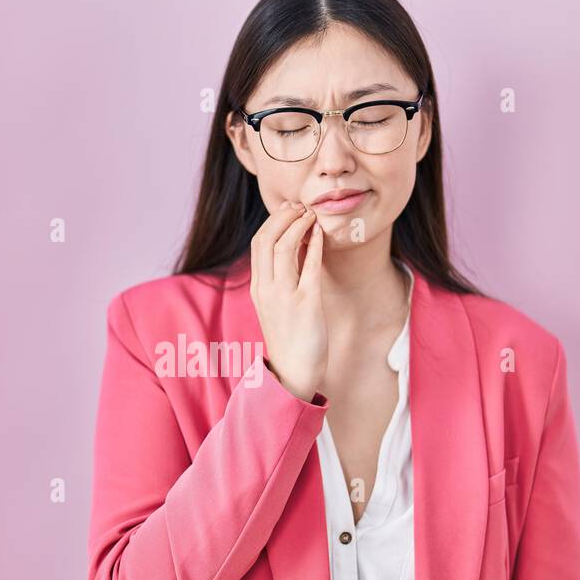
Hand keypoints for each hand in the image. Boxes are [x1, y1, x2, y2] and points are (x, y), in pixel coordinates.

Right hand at [249, 200, 326, 401]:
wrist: (293, 372)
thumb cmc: (290, 338)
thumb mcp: (276, 305)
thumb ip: (279, 279)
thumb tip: (292, 250)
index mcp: (258, 287)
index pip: (258, 243)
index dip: (273, 221)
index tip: (289, 211)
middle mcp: (266, 288)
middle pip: (267, 239)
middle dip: (284, 216)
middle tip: (301, 207)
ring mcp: (284, 295)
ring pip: (284, 246)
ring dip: (299, 225)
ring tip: (312, 215)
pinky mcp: (306, 303)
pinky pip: (309, 265)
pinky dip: (315, 245)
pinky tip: (321, 234)